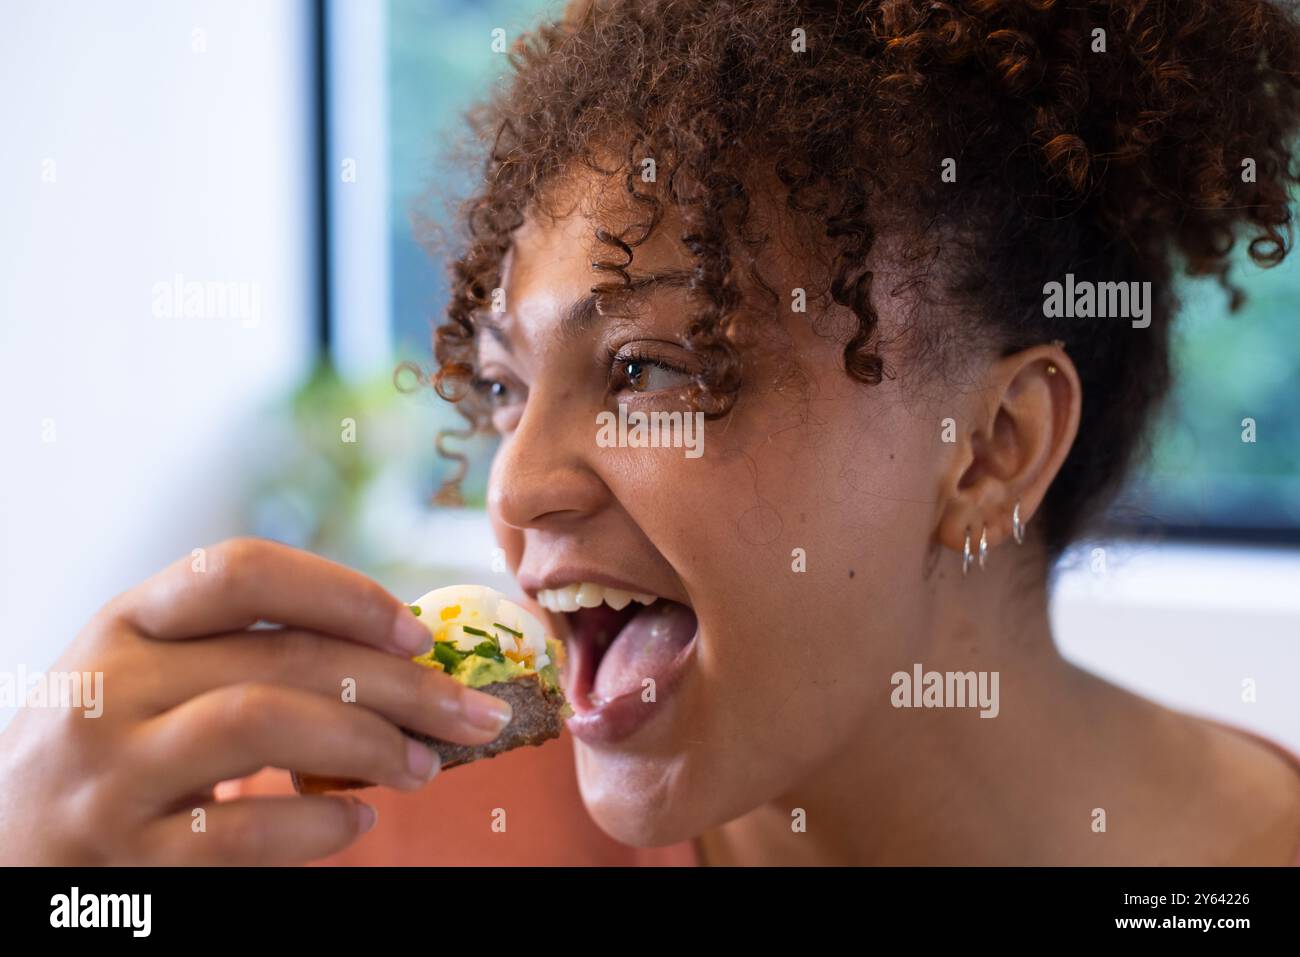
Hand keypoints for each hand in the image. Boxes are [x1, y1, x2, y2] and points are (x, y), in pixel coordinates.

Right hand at [0, 538, 513, 864]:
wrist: (3, 848)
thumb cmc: (117, 747)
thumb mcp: (157, 678)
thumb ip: (251, 654)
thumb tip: (408, 656)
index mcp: (130, 621)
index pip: (240, 571)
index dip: (344, 593)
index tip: (419, 632)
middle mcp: (112, 684)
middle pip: (281, 657)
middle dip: (402, 684)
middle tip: (472, 713)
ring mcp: (110, 772)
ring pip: (262, 724)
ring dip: (370, 743)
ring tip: (424, 766)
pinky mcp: (126, 856)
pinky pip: (242, 832)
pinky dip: (321, 823)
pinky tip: (359, 821)